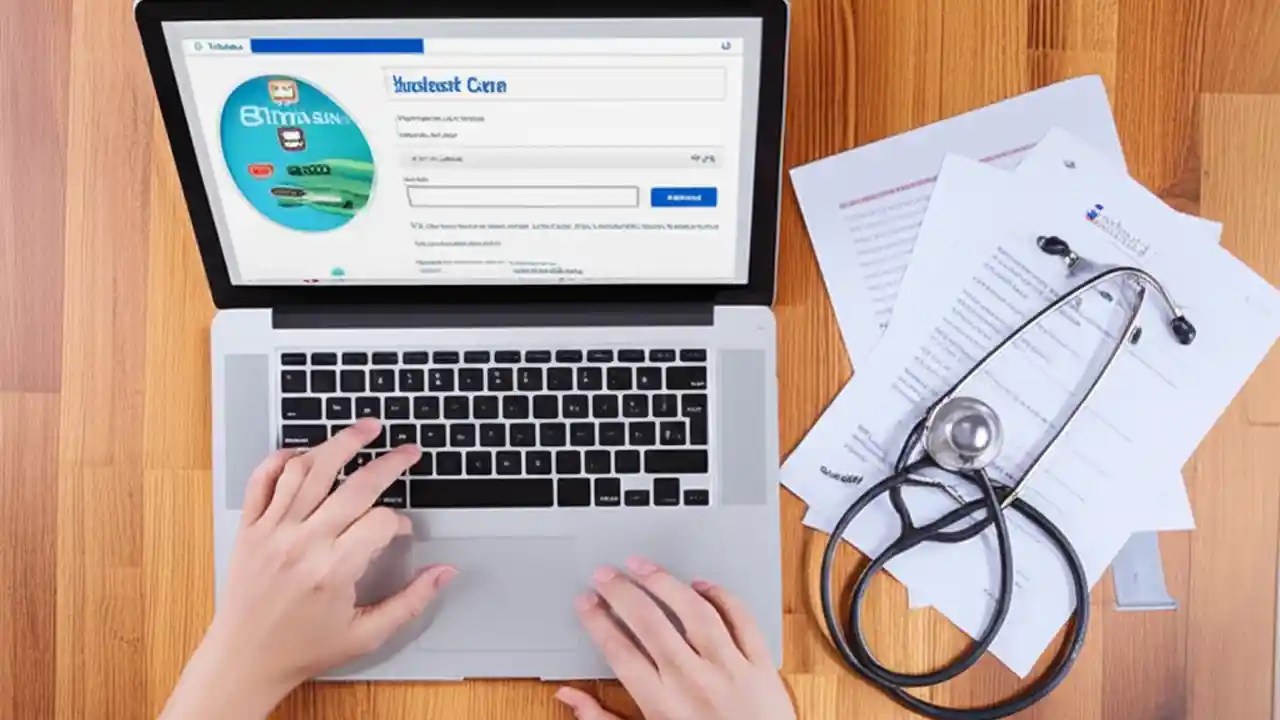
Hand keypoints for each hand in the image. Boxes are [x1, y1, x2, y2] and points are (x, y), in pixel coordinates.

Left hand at [162, 419, 457, 719]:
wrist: (244, 660)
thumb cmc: (304, 648)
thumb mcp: (367, 634)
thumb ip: (411, 601)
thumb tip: (444, 572)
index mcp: (332, 570)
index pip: (380, 521)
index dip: (399, 521)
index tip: (401, 529)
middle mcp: (301, 543)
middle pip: (353, 484)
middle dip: (388, 461)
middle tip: (406, 449)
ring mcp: (272, 531)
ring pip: (308, 469)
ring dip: (340, 443)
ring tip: (364, 429)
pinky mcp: (249, 528)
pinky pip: (263, 479)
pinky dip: (283, 458)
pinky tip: (305, 452)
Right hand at [555, 558, 793, 719]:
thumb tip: (570, 696)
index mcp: (662, 706)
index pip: (619, 651)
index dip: (597, 621)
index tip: (585, 603)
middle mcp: (693, 683)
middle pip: (650, 623)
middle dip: (621, 591)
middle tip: (604, 574)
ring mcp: (730, 671)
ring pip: (695, 611)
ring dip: (665, 582)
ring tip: (643, 566)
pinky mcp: (760, 666)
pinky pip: (741, 619)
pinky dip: (721, 596)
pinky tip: (699, 585)